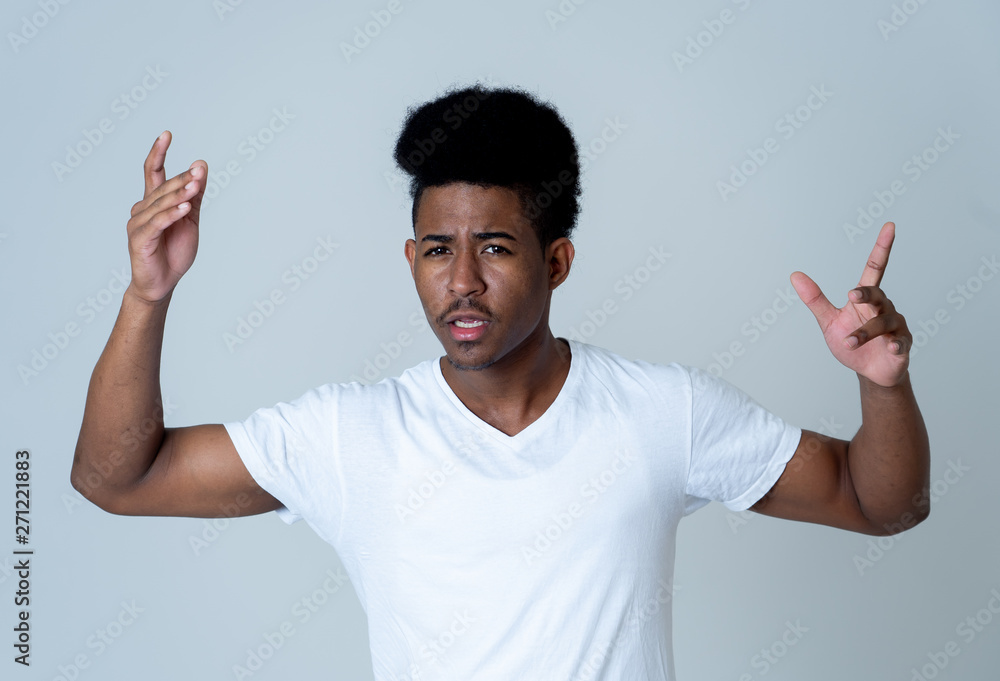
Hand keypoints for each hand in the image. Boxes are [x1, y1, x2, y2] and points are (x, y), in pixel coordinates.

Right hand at [125, 131, 207, 304]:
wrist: (163, 283)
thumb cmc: (174, 252)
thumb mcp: (191, 220)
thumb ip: (195, 195)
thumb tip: (200, 166)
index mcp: (153, 202)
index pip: (153, 172)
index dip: (159, 153)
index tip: (167, 134)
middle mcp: (142, 208)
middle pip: (163, 188)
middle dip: (182, 180)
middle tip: (198, 172)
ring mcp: (138, 223)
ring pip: (160, 203)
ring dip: (179, 194)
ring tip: (195, 186)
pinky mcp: (139, 238)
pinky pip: (157, 222)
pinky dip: (171, 214)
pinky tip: (184, 207)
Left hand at [791, 221, 910, 387]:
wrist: (868, 371)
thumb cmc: (851, 341)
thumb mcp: (828, 321)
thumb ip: (815, 299)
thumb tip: (795, 275)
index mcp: (866, 299)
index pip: (875, 268)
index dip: (882, 247)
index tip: (889, 226)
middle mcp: (883, 308)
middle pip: (877, 294)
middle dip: (866, 294)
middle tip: (851, 296)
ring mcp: (895, 326)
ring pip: (884, 322)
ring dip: (865, 332)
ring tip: (848, 341)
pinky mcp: (902, 345)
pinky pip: (901, 341)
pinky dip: (896, 344)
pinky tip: (891, 347)